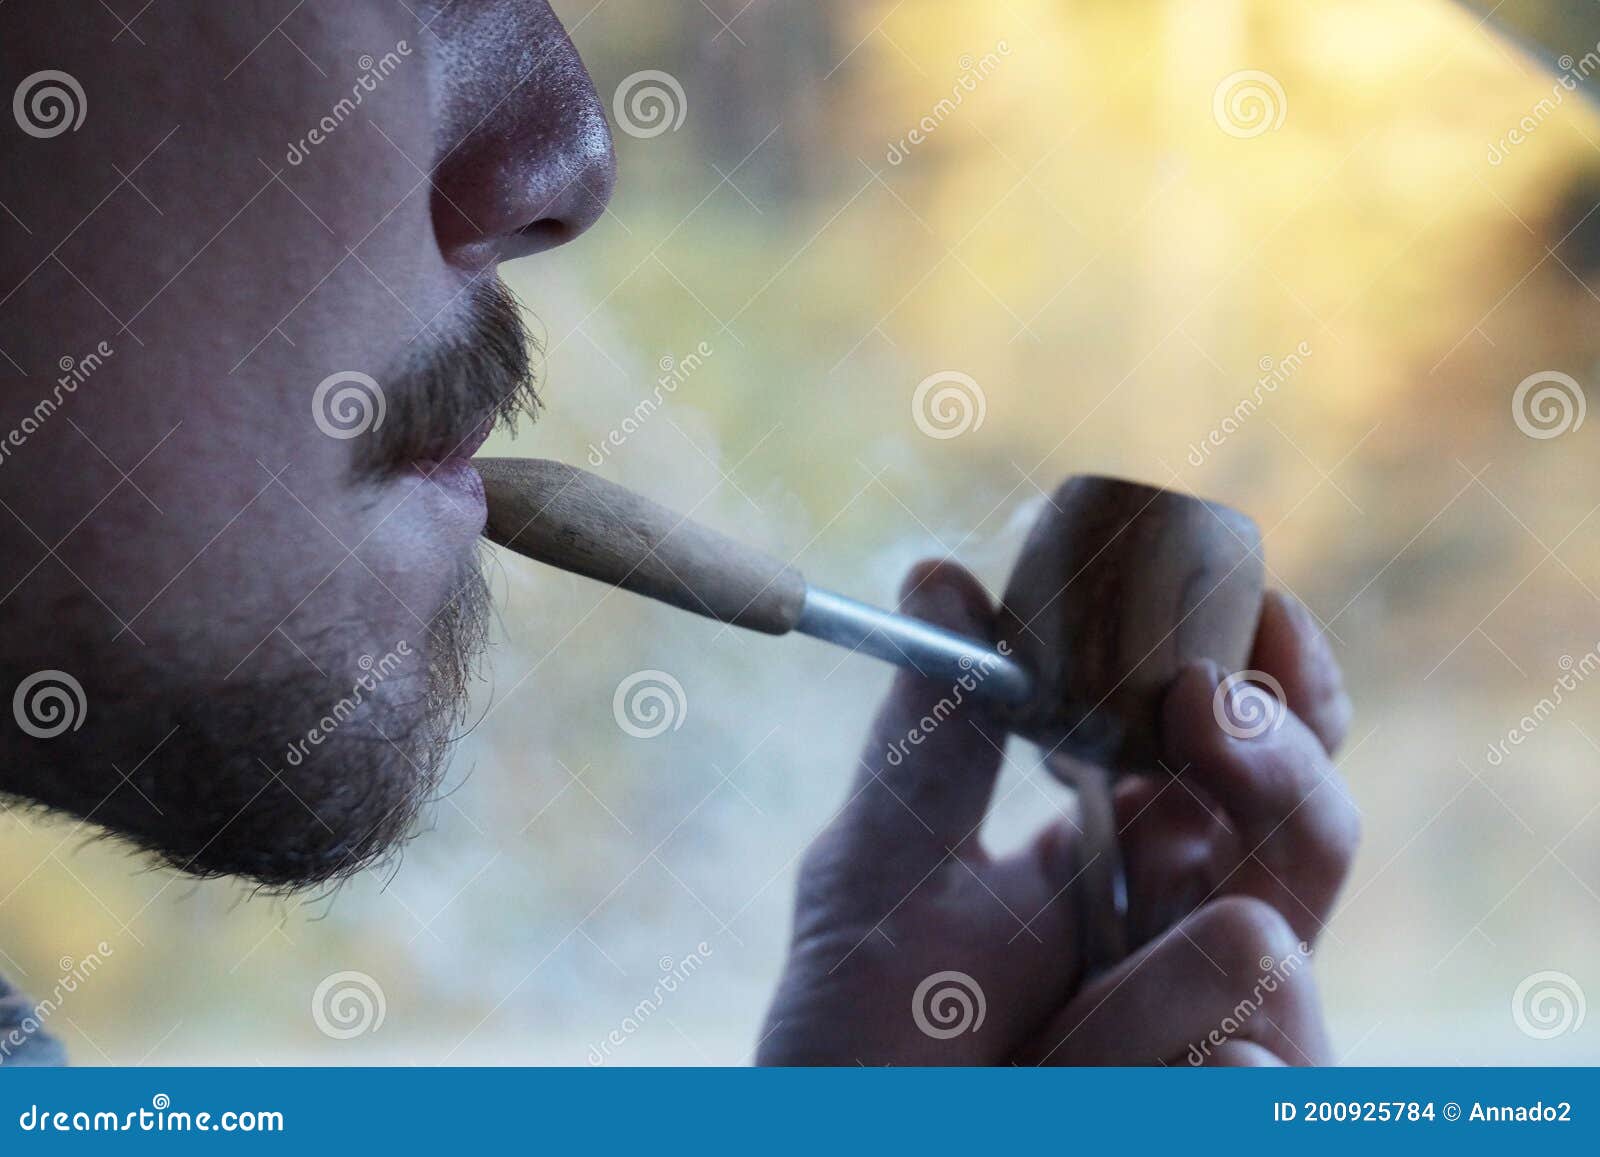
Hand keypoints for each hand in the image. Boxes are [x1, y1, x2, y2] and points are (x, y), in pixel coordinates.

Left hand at [756, 563, 1347, 1064]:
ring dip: (1146, 987)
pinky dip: (1145, 1072)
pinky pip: (1250, 1078)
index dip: (1281, 682)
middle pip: (1310, 829)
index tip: (1265, 608)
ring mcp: (1223, 1036)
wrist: (848, 1156)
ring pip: (1274, 949)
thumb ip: (930, 735)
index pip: (1247, 752)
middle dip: (1275, 762)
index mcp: (1125, 854)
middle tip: (1203, 702)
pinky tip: (1070, 1090)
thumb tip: (940, 578)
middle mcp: (1191, 932)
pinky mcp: (1227, 1102)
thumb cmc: (858, 1043)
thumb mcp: (880, 872)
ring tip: (1049, 1049)